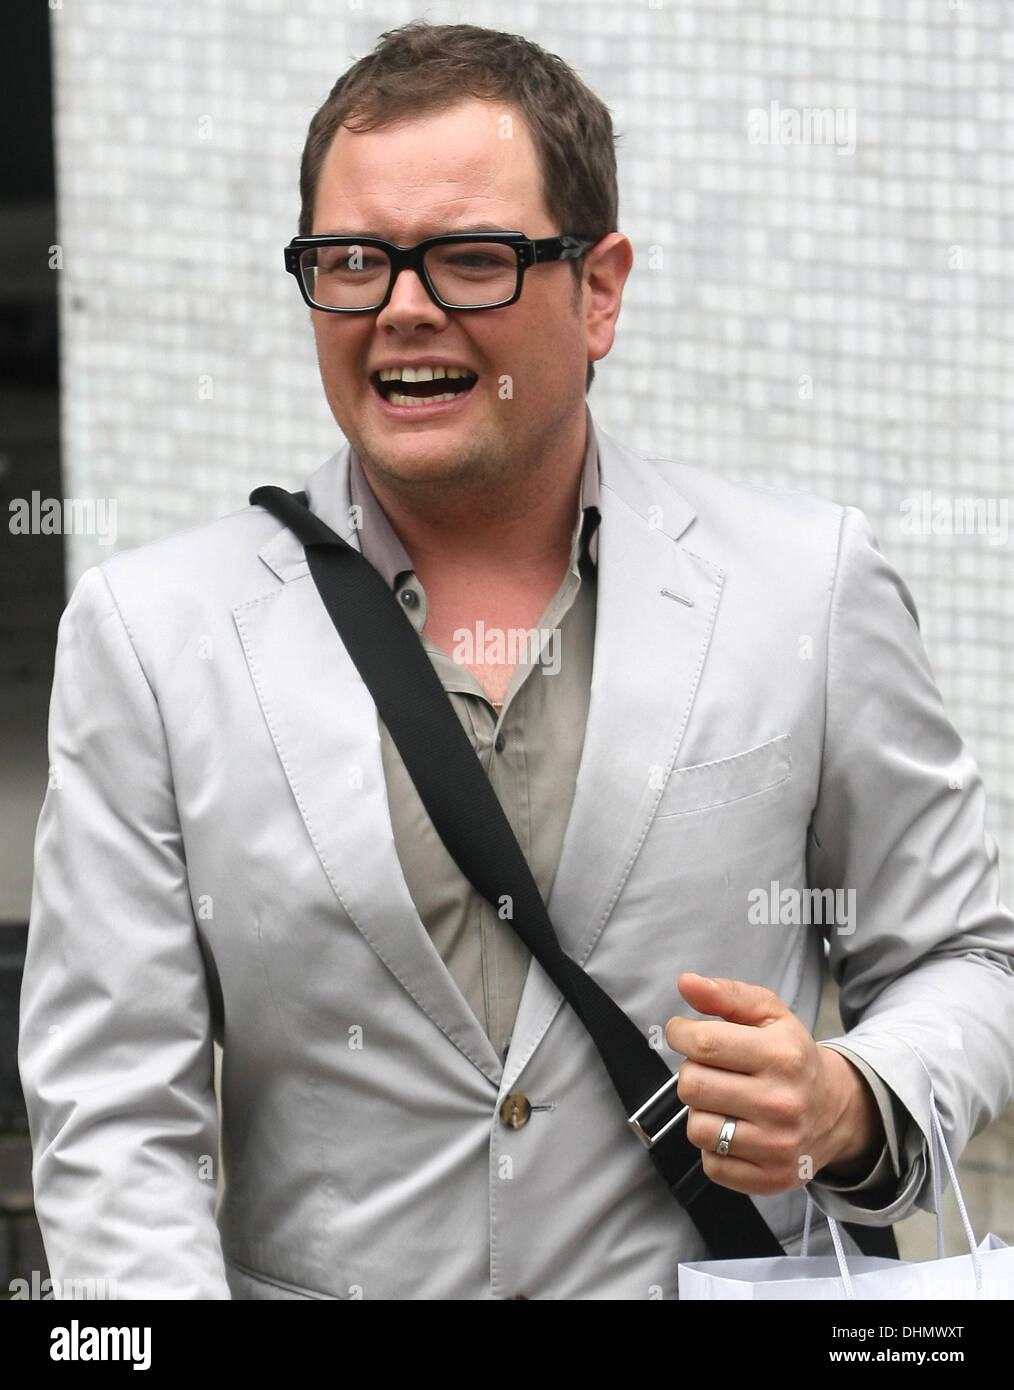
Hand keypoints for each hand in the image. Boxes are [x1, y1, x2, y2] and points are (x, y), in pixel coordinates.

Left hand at [664, 973, 883, 1194]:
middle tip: (712, 1070)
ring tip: (724, 1101)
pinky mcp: (769, 1178)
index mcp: (782, 1055)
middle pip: (692, 1086)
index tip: (685, 1033)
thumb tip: (686, 982)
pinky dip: (714, 1147)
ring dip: (701, 1111)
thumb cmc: (792, 1057)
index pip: (703, 1043)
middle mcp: (781, 1102)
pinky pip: (711, 1164)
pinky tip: (734, 1129)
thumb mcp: (769, 1014)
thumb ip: (726, 994)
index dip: (681, 1034)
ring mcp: (776, 1145)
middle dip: (692, 1072)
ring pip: (696, 1127)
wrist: (835, 1110)